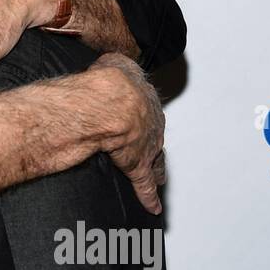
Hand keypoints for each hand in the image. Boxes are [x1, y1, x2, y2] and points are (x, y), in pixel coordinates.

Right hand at [88, 52, 165, 214]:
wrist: (112, 102)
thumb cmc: (111, 82)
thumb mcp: (114, 62)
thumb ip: (115, 65)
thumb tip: (110, 65)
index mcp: (146, 100)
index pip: (148, 112)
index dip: (144, 118)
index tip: (141, 122)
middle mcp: (152, 125)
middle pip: (156, 138)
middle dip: (155, 146)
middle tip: (156, 153)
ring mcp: (147, 148)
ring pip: (156, 162)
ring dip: (157, 171)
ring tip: (159, 180)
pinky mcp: (138, 168)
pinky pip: (145, 186)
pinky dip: (149, 198)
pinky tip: (153, 207)